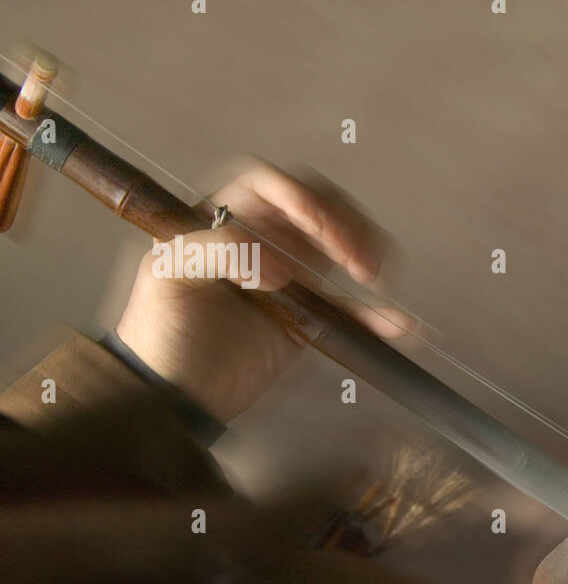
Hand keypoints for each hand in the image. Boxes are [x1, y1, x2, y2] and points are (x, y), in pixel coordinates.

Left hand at [115, 161, 399, 422]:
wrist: (169, 396)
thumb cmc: (156, 333)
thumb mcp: (166, 276)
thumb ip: (214, 251)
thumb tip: (279, 264)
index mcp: (223, 220)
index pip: (272, 187)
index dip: (302, 198)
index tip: (320, 228)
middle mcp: (260, 241)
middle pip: (317, 208)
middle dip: (345, 224)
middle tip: (356, 259)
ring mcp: (288, 278)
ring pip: (341, 246)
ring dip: (367, 252)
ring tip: (376, 278)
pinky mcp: (305, 318)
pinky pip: (349, 309)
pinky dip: (375, 315)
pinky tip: (395, 323)